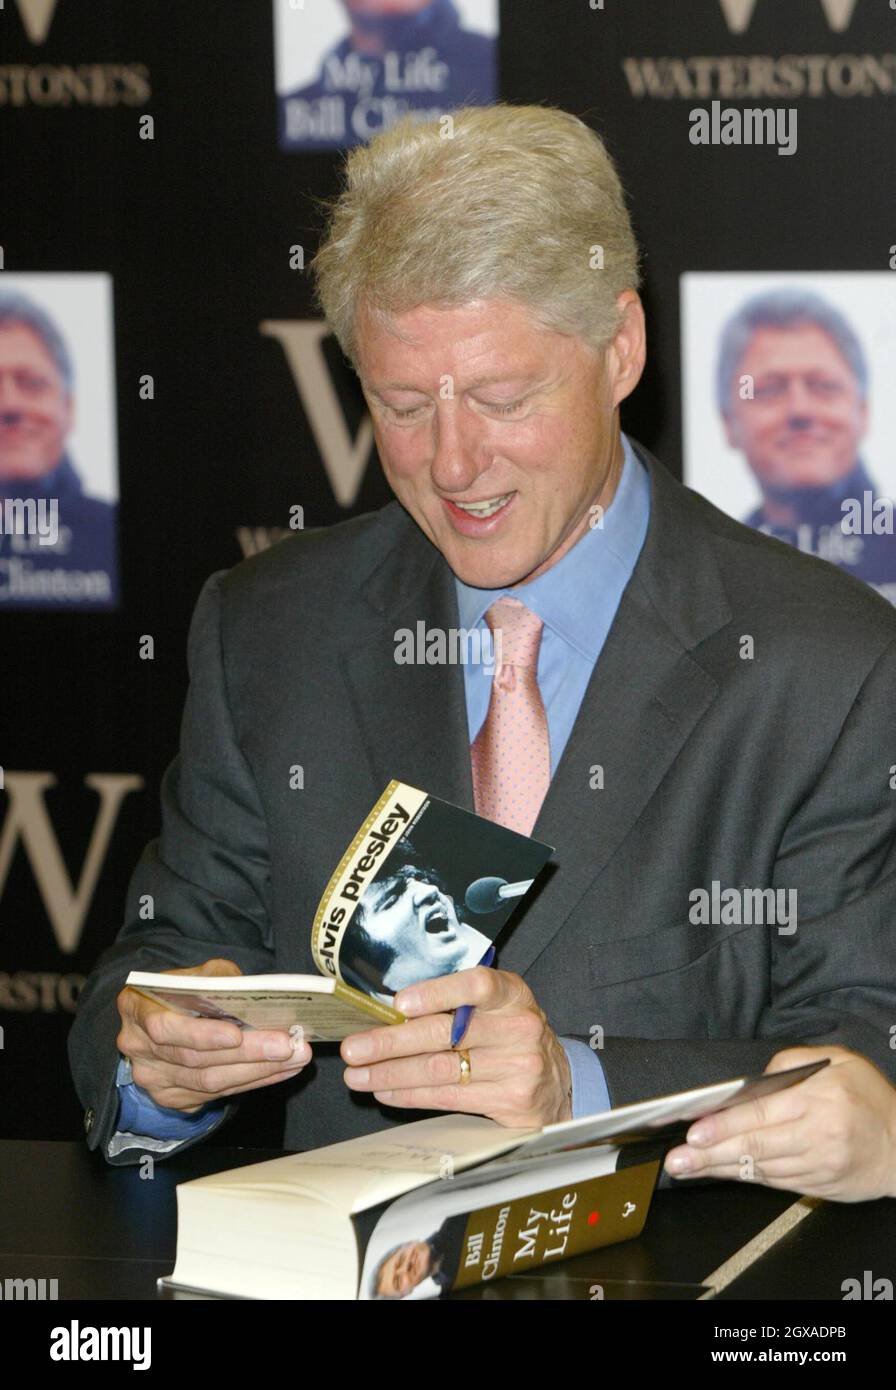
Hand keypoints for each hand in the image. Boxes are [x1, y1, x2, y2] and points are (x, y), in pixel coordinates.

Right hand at [116, 958, 311, 1112]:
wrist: (162, 1016)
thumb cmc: (183, 989)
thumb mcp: (195, 973)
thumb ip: (219, 980)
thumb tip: (258, 996)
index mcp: (136, 1008)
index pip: (165, 1028)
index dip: (201, 1034)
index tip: (236, 1034)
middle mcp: (138, 1048)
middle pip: (195, 1060)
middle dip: (247, 1053)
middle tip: (288, 1045)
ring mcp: (154, 1078)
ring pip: (209, 1083)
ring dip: (258, 1071)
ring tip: (295, 1057)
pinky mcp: (173, 1098)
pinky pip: (217, 1095)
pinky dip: (253, 1082)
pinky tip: (280, 1070)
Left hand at [340, 966, 572, 1128]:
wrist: (556, 1079)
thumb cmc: (510, 1034)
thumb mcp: (497, 1006)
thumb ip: (457, 1002)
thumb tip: (391, 1008)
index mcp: (512, 994)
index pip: (477, 986)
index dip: (437, 993)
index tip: (400, 1002)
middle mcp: (518, 1029)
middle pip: (446, 1034)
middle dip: (391, 1042)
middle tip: (354, 1048)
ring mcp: (517, 1068)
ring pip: (440, 1070)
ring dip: (391, 1073)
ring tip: (358, 1074)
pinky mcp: (510, 1102)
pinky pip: (448, 1098)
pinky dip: (410, 1095)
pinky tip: (386, 1090)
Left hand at [664, 1045, 895, 1201]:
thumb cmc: (869, 1097)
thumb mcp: (839, 1060)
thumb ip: (792, 1061)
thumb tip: (753, 1079)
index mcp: (820, 1098)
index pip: (761, 1113)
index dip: (724, 1126)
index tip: (695, 1132)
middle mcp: (818, 1134)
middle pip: (754, 1146)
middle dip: (709, 1154)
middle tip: (677, 1160)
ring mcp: (818, 1164)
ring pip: (760, 1169)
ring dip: (720, 1169)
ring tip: (689, 1168)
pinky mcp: (819, 1185)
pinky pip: (775, 1182)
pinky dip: (746, 1177)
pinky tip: (723, 1172)